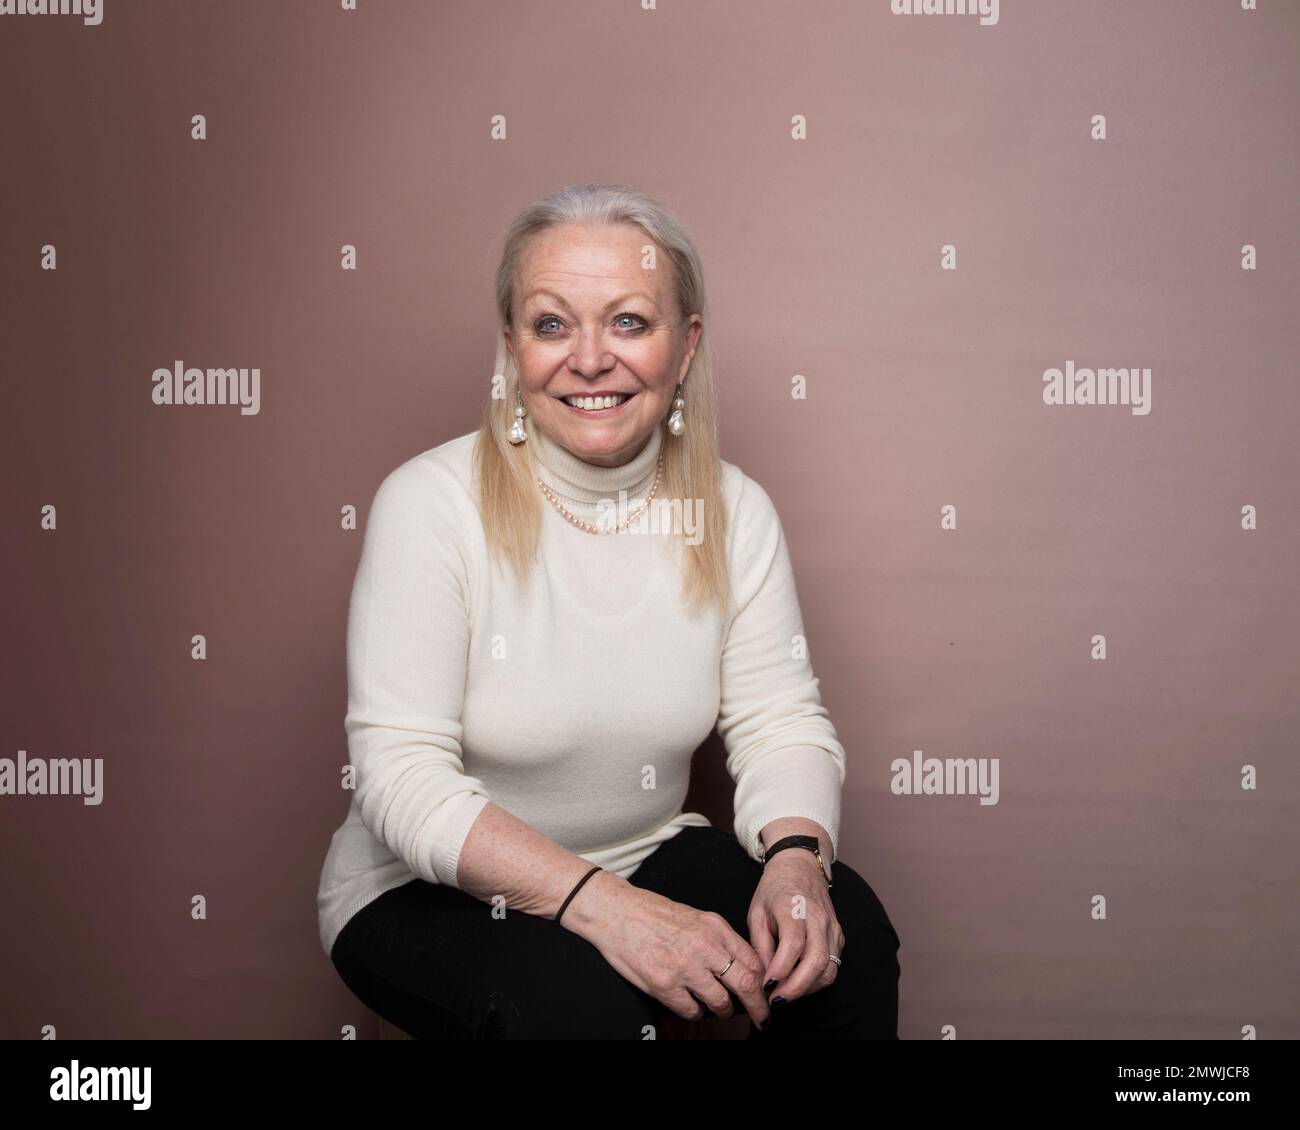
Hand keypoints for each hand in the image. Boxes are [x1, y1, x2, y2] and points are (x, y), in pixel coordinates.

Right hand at [568, 873, 772, 1028]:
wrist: (617, 912)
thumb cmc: (653, 914)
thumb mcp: (696, 918)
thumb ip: (721, 940)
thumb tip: (743, 966)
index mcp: (715, 928)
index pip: (753, 961)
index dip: (764, 983)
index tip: (766, 995)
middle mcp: (704, 946)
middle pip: (746, 985)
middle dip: (759, 1008)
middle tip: (762, 1019)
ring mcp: (684, 967)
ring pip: (721, 1003)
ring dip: (723, 1011)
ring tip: (720, 1009)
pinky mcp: (664, 985)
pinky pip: (691, 1011)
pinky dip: (695, 1013)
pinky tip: (691, 1005)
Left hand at [747, 850, 843, 1003]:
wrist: (800, 868)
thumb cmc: (774, 890)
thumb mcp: (756, 912)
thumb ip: (760, 944)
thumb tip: (765, 976)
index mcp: (794, 907)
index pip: (793, 944)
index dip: (780, 970)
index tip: (766, 987)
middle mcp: (818, 918)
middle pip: (816, 961)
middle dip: (796, 988)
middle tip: (776, 1001)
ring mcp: (832, 927)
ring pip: (828, 968)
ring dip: (807, 988)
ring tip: (785, 994)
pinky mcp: (839, 936)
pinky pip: (833, 965)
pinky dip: (816, 980)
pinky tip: (798, 982)